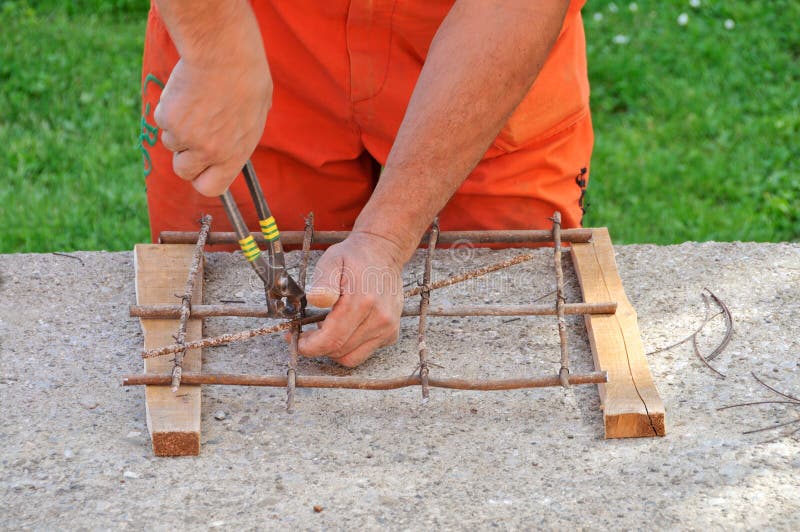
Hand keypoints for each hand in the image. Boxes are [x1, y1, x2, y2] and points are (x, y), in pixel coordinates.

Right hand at [153, 28, 270, 195]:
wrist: (224, 53)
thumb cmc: (246, 79)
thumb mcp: (255, 117)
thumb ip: (238, 139)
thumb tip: (229, 148)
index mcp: (234, 155)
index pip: (211, 188)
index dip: (203, 179)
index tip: (201, 170)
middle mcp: (209, 152)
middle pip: (183, 171)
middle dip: (185, 156)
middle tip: (192, 134)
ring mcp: (186, 137)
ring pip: (171, 143)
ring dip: (178, 128)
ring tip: (196, 102)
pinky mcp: (167, 118)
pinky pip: (162, 120)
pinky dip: (169, 108)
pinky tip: (186, 91)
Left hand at [298, 232, 405, 366]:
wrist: (384, 252)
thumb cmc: (355, 257)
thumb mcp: (332, 260)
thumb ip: (323, 282)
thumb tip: (317, 301)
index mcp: (362, 302)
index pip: (332, 340)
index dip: (310, 346)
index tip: (299, 340)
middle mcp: (379, 319)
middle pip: (340, 352)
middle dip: (318, 347)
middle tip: (308, 333)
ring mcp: (387, 328)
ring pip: (352, 357)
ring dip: (334, 349)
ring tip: (327, 329)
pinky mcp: (391, 334)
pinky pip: (364, 352)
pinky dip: (349, 346)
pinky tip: (344, 328)